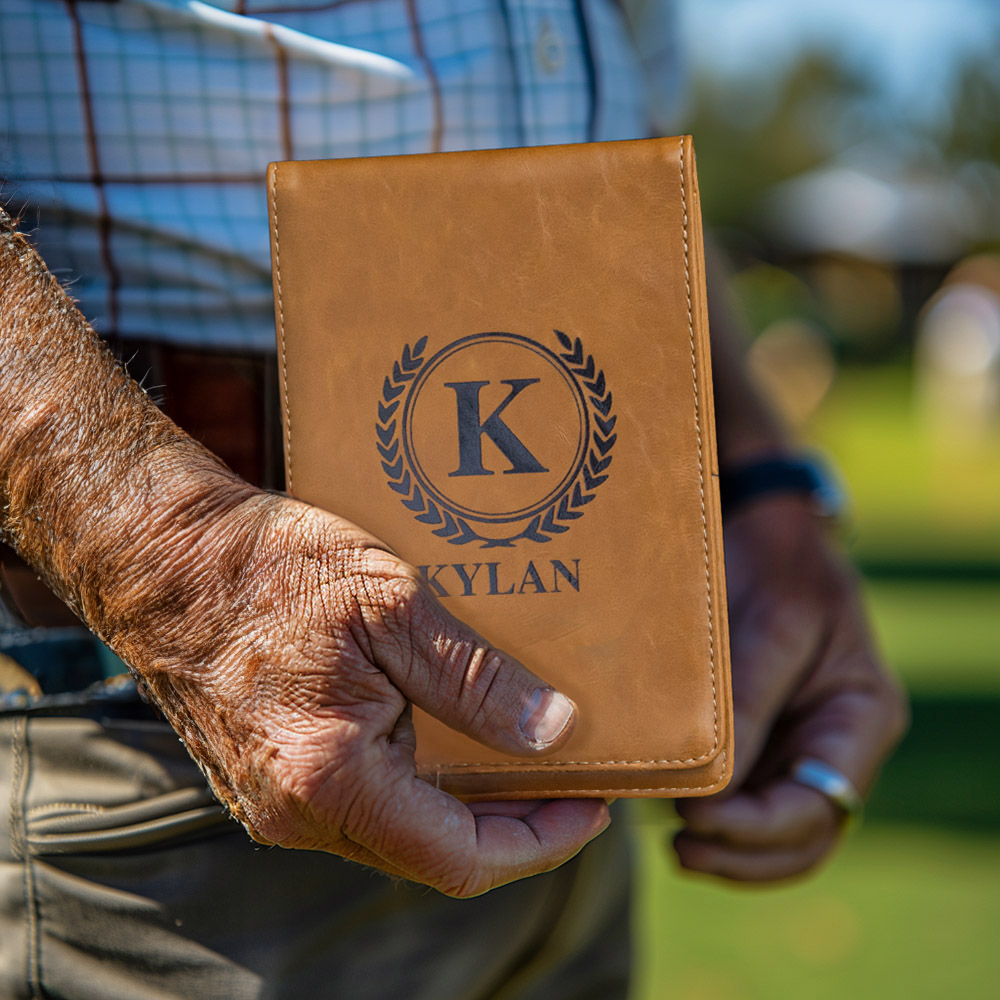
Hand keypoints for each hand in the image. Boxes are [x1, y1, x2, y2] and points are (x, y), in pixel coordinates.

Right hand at [116, 491, 608, 896]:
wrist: (165, 559)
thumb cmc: (268, 569)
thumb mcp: (391, 603)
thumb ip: (475, 679)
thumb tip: (554, 731)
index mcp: (329, 778)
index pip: (460, 856)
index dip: (541, 840)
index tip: (594, 803)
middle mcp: (296, 812)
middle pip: (433, 851)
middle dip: (511, 822)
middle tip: (570, 773)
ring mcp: (275, 801)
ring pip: (398, 830)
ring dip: (465, 802)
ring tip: (522, 751)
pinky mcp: (269, 778)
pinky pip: (363, 803)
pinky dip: (420, 782)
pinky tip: (450, 733)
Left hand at [673, 496, 907, 880]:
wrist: (765, 527)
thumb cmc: (779, 564)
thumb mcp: (774, 622)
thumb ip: (747, 703)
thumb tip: (711, 787)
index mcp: (860, 716)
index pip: (819, 803)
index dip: (757, 826)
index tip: (696, 817)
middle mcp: (833, 742)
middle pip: (803, 834)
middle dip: (743, 854)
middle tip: (681, 849)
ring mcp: (795, 743)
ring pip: (774, 828)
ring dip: (729, 849)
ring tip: (675, 847)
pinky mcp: (757, 735)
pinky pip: (743, 794)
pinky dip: (713, 816)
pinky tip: (669, 810)